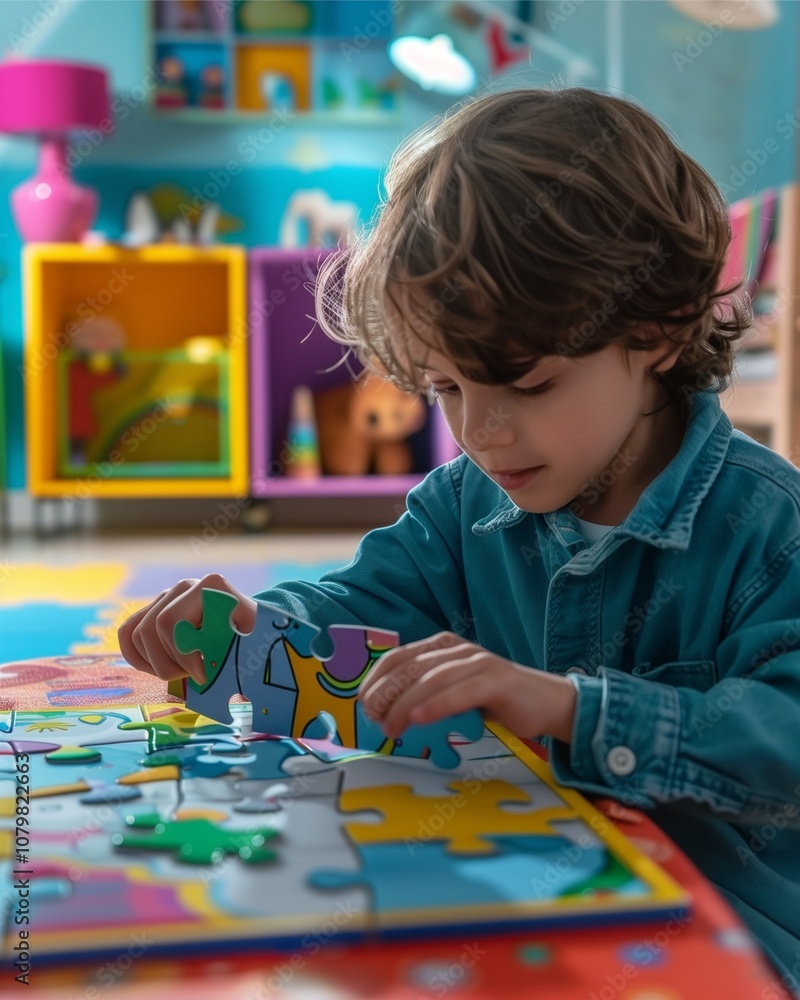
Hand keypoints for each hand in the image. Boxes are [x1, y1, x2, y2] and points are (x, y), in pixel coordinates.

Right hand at [117, 573, 256, 685]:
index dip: (182, 655)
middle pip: (152, 629)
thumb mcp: (251, 640)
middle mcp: (185, 586)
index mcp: (212, 587)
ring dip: (156, 663)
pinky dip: (138, 657)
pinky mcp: (154, 610)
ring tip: (184, 670)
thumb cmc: (255, 637)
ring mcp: (167, 597)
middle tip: (194, 675)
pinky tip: (158, 668)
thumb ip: (230, 649)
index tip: (203, 675)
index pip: (172, 622)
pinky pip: (127, 633)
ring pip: (137, 634)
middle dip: (170, 662)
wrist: (252, 626)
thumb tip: (205, 673)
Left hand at [358, 631, 576, 743]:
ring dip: (405, 705)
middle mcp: (457, 649)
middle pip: (410, 668)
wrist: (546, 703)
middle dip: (386, 694)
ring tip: (391, 727)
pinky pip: (460, 691)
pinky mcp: (496, 680)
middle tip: (373, 720)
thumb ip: (425, 693)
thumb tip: (384, 712)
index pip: (398, 657)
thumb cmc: (494, 701)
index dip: (375, 679)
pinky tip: (419, 718)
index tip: (362, 703)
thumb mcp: (453, 692)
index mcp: (441, 647)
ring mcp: (477, 662)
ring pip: (431, 680)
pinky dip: (437, 705)